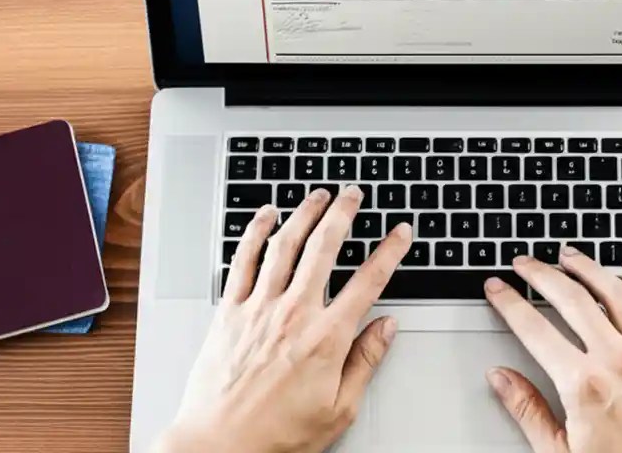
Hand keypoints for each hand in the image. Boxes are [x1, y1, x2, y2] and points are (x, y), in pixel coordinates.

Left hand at [156, 186, 412, 452]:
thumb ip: (365, 362)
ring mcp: (258, 308)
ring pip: (285, 244)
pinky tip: (265, 216)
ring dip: (304, 213)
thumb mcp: (339, 409)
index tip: (401, 233)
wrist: (220, 446)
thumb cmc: (276, 436)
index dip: (390, 251)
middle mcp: (293, 314)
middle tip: (353, 194)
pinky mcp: (229, 312)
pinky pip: (243, 260)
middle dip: (343, 212)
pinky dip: (255, 232)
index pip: (368, 281)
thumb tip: (386, 329)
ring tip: (317, 195)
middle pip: (325, 246)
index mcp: (326, 338)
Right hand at [483, 247, 621, 452]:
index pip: (534, 329)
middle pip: (572, 299)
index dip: (510, 303)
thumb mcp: (559, 452)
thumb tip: (500, 378)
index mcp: (583, 385)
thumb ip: (527, 410)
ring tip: (567, 256)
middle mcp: (616, 362)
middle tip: (524, 263)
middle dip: (542, 274)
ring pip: (614, 294)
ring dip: (588, 268)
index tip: (497, 289)